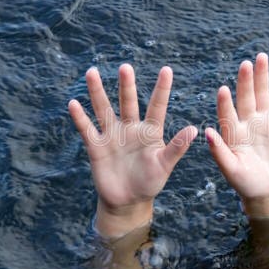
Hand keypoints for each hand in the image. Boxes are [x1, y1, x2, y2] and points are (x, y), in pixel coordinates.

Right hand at [69, 64, 197, 237]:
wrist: (128, 201)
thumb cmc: (150, 182)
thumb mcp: (164, 165)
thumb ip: (176, 148)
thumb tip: (194, 130)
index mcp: (150, 132)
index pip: (157, 106)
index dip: (162, 89)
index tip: (167, 69)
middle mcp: (130, 129)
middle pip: (128, 103)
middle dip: (126, 86)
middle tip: (126, 67)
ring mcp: (112, 136)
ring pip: (104, 110)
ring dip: (98, 92)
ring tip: (92, 72)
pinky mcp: (97, 148)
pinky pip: (87, 130)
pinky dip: (80, 118)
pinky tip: (73, 103)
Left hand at [205, 53, 268, 218]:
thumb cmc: (246, 183)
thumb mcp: (231, 170)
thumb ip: (219, 151)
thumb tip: (207, 132)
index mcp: (232, 132)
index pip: (227, 112)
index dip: (225, 102)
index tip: (223, 89)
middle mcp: (247, 122)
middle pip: (246, 96)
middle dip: (245, 80)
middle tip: (245, 63)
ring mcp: (265, 121)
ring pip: (263, 93)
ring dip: (262, 76)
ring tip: (261, 57)